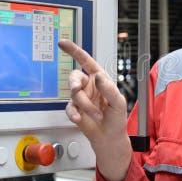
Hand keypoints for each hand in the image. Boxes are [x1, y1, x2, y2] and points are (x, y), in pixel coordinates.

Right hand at [58, 39, 130, 180]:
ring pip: (74, 94)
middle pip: (75, 77)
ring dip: (84, 104)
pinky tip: (79, 118)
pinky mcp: (74, 109)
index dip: (74, 51)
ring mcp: (81, 98)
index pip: (87, 61)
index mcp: (100, 79)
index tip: (63, 43)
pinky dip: (73, 113)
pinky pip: (69, 107)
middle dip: (75, 83)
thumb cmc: (116, 118)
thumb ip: (109, 89)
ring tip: (96, 114)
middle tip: (77, 89)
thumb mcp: (118, 103)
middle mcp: (89, 86)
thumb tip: (99, 77)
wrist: (109, 137)